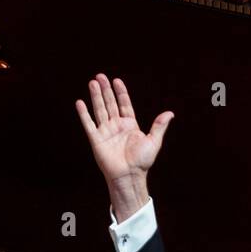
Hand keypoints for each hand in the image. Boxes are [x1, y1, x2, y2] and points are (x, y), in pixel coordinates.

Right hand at [75, 73, 173, 221]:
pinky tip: (80, 102)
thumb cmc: (142, 161)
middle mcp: (117, 126)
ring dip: (96, 96)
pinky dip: (84, 114)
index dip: (120, 92)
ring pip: (99, 110)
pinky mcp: (96, 139)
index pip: (124, 104)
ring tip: (92, 83)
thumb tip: (170, 113)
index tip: (117, 81)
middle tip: (100, 76)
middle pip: (110, 104)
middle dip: (106, 90)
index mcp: (130, 125)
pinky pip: (89, 124)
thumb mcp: (153, 141)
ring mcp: (106, 132)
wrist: (129, 175)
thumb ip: (159, 126)